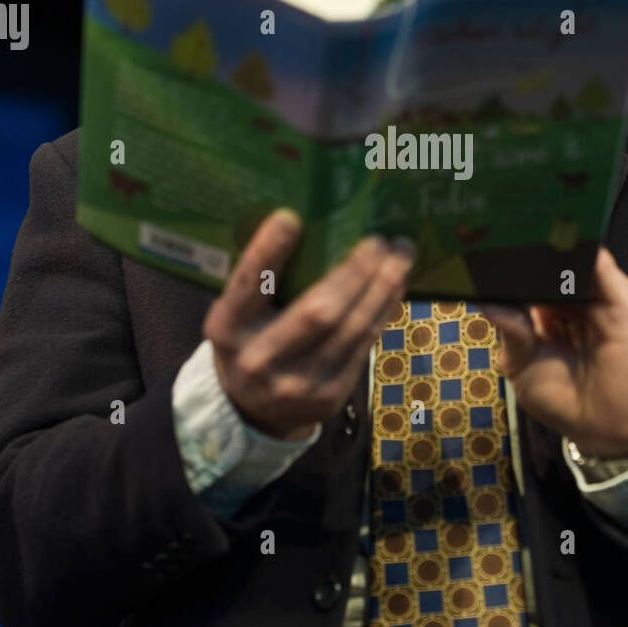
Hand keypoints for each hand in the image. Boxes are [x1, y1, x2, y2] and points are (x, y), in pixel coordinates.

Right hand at [203, 210, 414, 439]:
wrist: (252, 409)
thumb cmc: (250, 339)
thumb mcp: (238, 314)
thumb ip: (263, 282)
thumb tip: (315, 224)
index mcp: (227, 329)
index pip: (247, 286)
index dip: (267, 252)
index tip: (291, 217)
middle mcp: (258, 360)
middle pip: (317, 311)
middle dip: (354, 271)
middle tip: (378, 239)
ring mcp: (296, 383)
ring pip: (351, 329)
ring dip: (382, 288)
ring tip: (401, 256)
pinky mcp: (329, 396)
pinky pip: (364, 346)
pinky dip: (383, 311)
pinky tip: (395, 286)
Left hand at [478, 246, 627, 458]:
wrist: (604, 429)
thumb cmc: (561, 400)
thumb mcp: (522, 364)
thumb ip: (511, 330)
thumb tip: (486, 299)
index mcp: (546, 312)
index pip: (526, 276)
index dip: (508, 262)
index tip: (482, 243)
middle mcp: (573, 301)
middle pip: (552, 261)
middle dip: (529, 246)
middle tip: (503, 227)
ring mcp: (597, 300)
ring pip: (576, 258)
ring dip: (555, 243)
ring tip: (529, 226)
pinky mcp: (620, 305)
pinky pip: (603, 269)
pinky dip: (585, 254)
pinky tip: (565, 245)